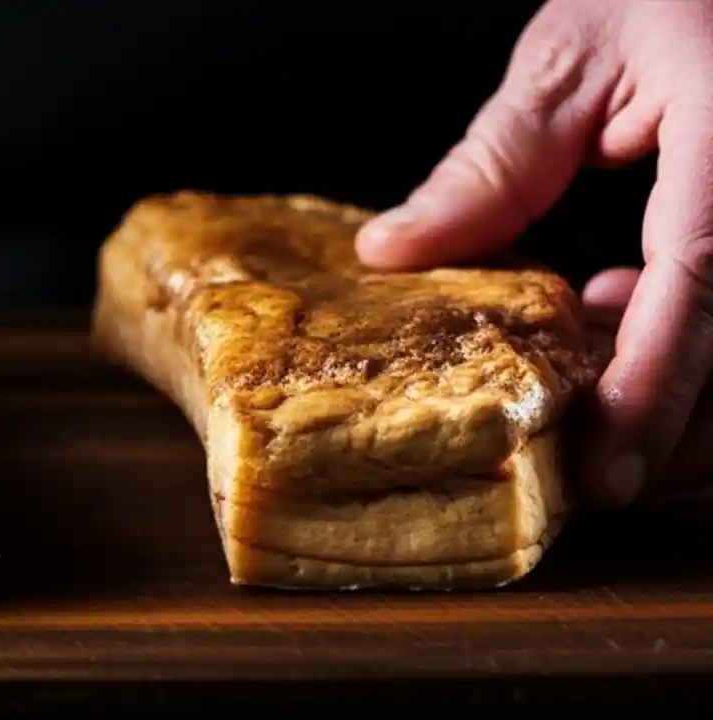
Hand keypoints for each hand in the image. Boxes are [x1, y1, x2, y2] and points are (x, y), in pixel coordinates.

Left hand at [354, 0, 712, 508]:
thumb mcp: (575, 56)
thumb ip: (495, 165)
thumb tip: (394, 252)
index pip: (703, 290)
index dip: (655, 393)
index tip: (608, 475)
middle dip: (672, 429)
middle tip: (581, 461)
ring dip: (681, 393)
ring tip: (588, 373)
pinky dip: (689, 342)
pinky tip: (618, 309)